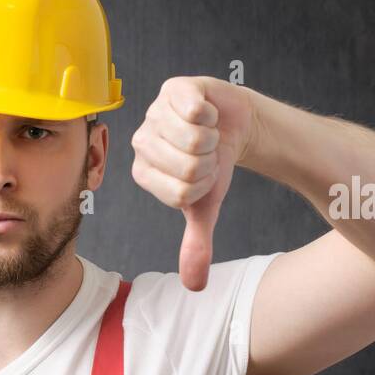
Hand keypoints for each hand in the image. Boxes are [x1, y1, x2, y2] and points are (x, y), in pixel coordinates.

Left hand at [130, 76, 254, 290]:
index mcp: (143, 172)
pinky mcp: (174, 88)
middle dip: (210, 162)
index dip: (203, 185)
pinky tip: (207, 113)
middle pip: (188, 165)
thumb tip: (195, 285)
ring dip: (213, 138)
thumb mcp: (206, 204)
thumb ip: (196, 243)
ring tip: (207, 133)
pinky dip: (213, 114)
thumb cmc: (213, 164)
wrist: (232, 126)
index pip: (180, 192)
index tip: (202, 175)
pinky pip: (197, 109)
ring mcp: (156, 111)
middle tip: (206, 153)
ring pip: (194, 138)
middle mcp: (142, 140)